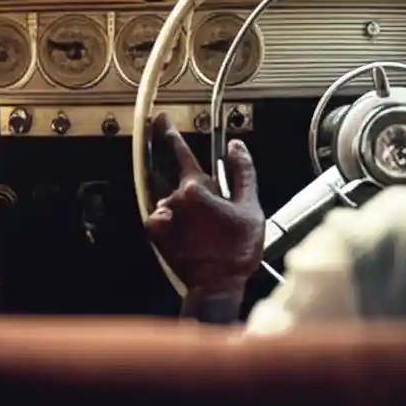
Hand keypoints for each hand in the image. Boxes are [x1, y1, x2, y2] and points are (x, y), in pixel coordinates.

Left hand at [145, 114, 264, 301]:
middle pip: (176, 178)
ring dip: (186, 206)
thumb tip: (236, 147)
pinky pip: (163, 217)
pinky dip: (175, 219)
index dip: (171, 134)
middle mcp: (173, 199)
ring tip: (208, 229)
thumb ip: (243, 172)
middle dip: (178, 168)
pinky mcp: (154, 232)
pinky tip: (193, 234)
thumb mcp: (250, 207)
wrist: (217, 286)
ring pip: (172, 200)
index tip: (161, 120)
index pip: (181, 154)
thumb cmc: (236, 249)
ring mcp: (161, 216)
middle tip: (176, 158)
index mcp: (195, 189)